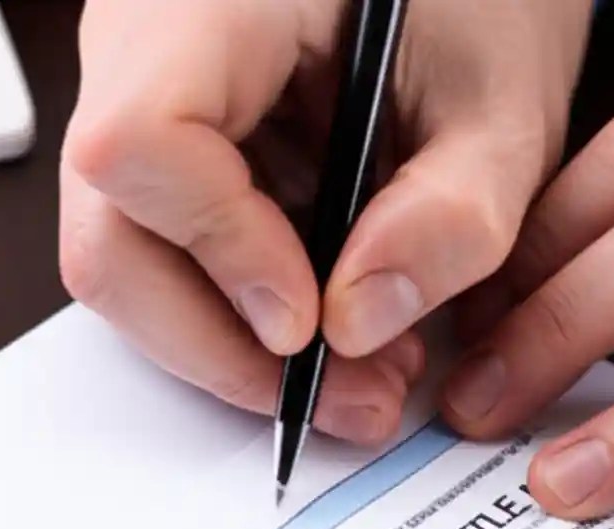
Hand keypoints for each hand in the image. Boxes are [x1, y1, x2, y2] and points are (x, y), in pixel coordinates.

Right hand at [59, 0, 592, 443]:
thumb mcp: (502, 101)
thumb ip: (450, 216)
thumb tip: (354, 329)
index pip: (142, 142)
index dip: (218, 249)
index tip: (308, 320)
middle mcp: (140, 44)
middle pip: (111, 234)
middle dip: (222, 344)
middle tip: (340, 398)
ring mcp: (138, 97)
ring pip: (130, 260)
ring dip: (237, 342)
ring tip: (359, 370)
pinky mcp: (164, 144)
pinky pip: (166, 250)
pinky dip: (243, 307)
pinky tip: (331, 323)